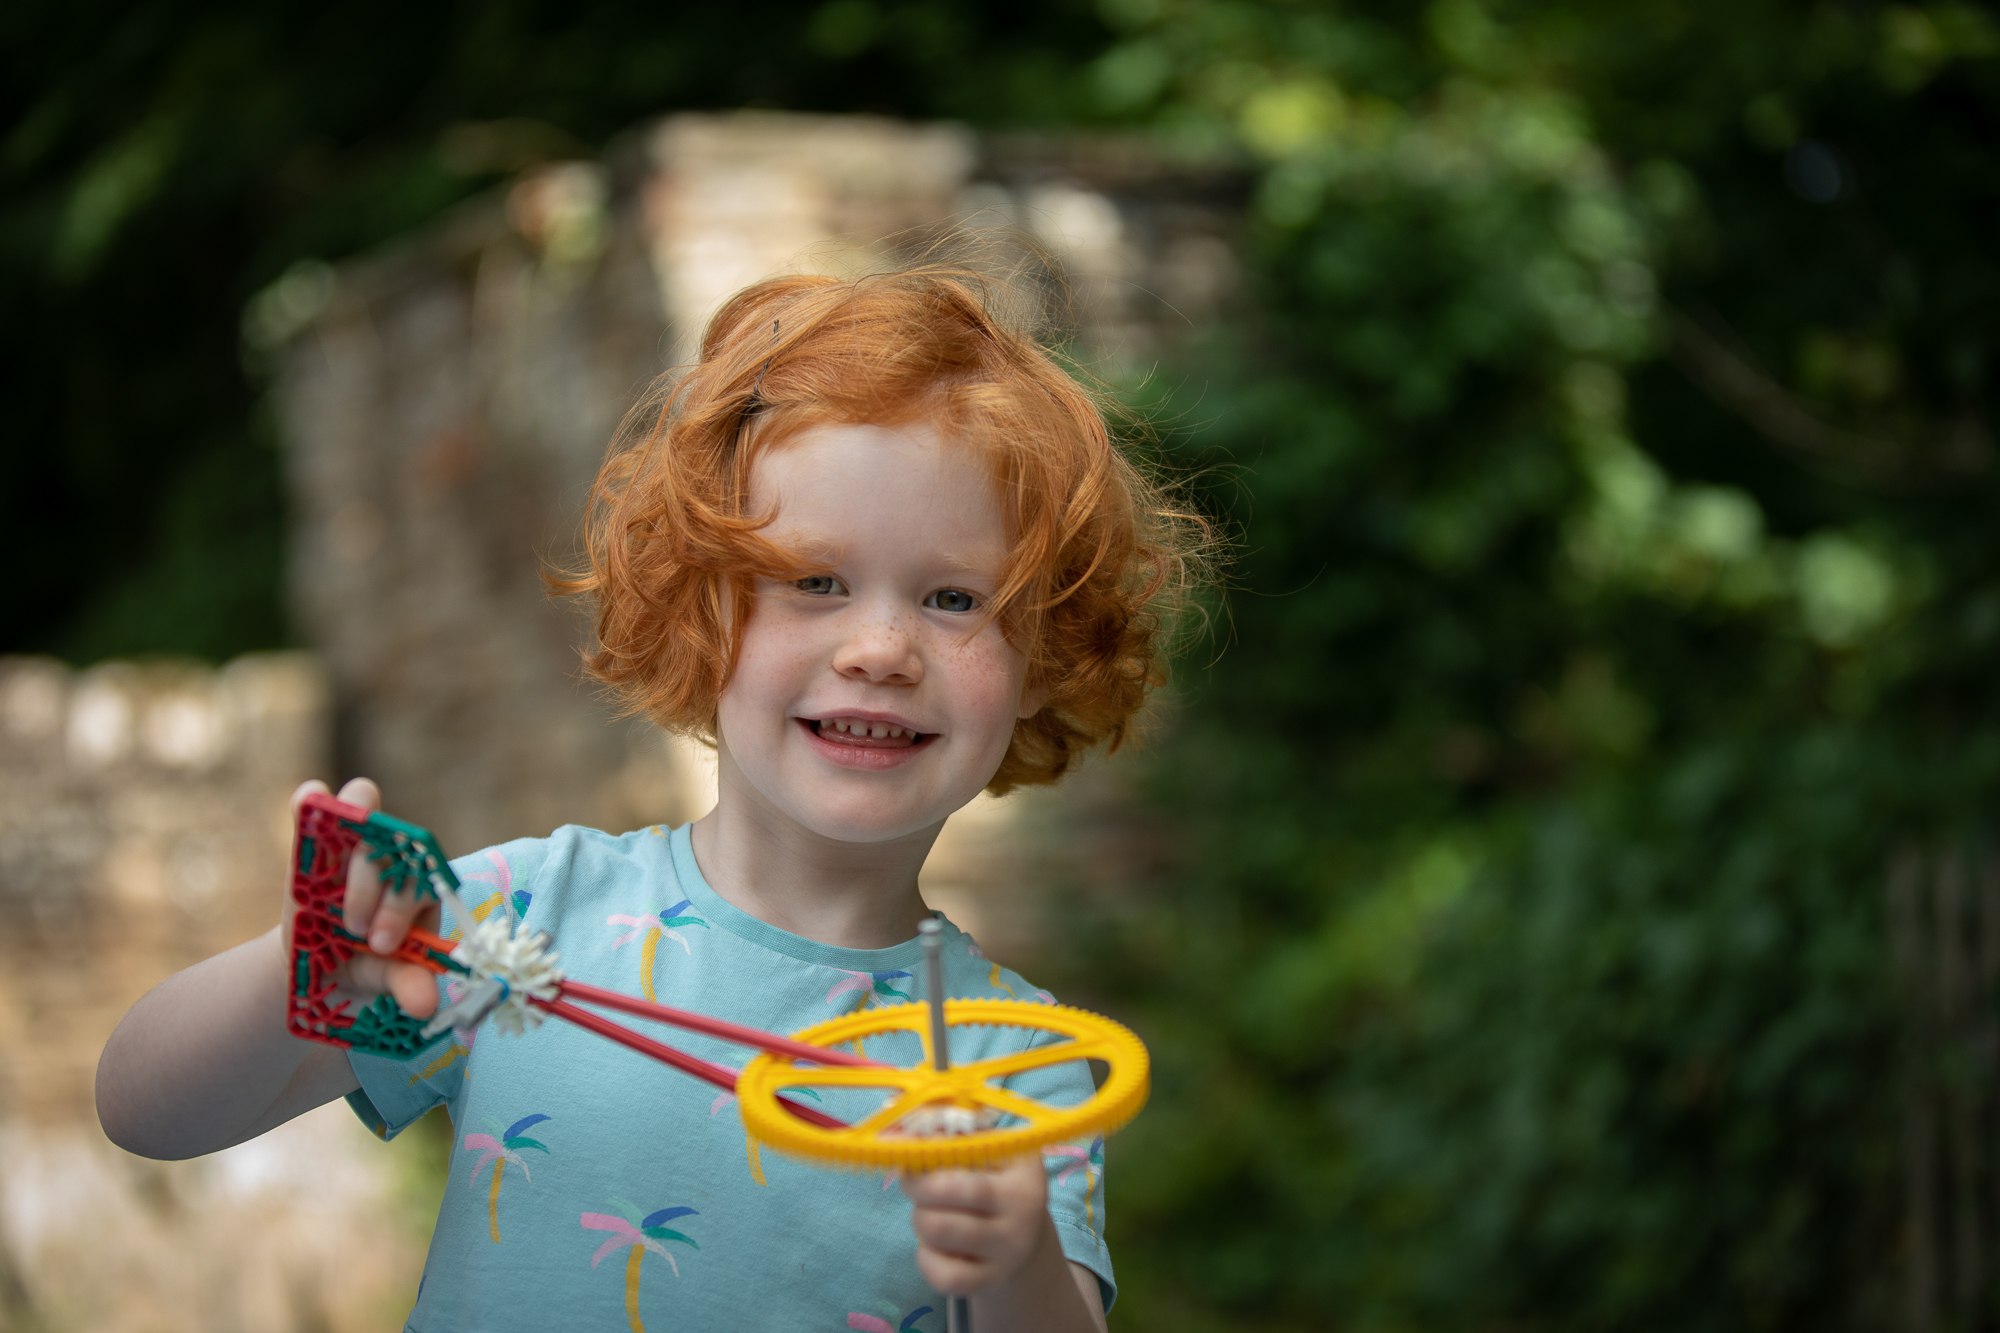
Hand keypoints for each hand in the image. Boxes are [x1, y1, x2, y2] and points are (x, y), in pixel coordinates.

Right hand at [283, 777, 440, 1018]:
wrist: (318, 964)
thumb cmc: (364, 967)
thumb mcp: (384, 979)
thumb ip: (406, 984)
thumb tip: (426, 1007)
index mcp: (422, 888)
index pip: (423, 878)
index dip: (402, 907)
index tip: (380, 945)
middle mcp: (395, 856)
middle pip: (394, 846)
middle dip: (372, 888)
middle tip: (355, 932)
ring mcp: (354, 841)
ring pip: (365, 810)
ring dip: (342, 845)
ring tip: (327, 899)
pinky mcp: (316, 837)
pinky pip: (317, 803)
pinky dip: (311, 799)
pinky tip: (307, 801)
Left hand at [901, 1154, 1053, 1295]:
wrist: (1021, 1241)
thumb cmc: (991, 1187)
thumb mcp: (981, 1157)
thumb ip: (943, 1140)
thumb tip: (891, 1136)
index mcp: (1023, 1166)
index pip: (966, 1150)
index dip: (927, 1149)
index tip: (908, 1150)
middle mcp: (1024, 1206)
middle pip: (948, 1188)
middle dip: (917, 1185)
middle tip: (913, 1184)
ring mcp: (1011, 1248)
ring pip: (939, 1229)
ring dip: (921, 1219)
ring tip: (929, 1215)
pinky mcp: (993, 1279)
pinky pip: (945, 1275)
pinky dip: (927, 1260)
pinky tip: (933, 1249)